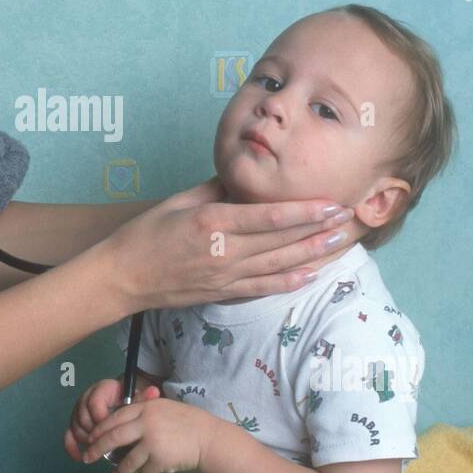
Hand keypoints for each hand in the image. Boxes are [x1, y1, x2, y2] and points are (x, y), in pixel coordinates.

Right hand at [64, 377, 161, 461]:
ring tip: (100, 453)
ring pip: (76, 428)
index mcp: (101, 389)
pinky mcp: (74, 422)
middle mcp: (86, 397)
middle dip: (95, 435)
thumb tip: (154, 391)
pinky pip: (68, 435)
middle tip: (108, 447)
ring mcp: (78, 410)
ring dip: (87, 442)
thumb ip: (143, 397)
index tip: (115, 433)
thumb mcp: (137, 397)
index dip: (102, 421)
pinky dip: (72, 447)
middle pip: (83, 418)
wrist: (121, 397)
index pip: (95, 404)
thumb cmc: (129, 399)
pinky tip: (79, 458)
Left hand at [81, 397, 215, 472]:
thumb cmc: (187, 422)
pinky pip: (144, 472)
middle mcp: (146, 423)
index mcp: (145, 408)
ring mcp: (152, 442)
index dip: (100, 429)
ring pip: (126, 460)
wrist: (208, 437)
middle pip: (113, 437)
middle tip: (87, 458)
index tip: (91, 438)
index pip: (115, 417)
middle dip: (97, 449)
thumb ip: (143, 412)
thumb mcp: (163, 408)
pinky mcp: (160, 459)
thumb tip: (120, 423)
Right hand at [104, 190, 355, 312]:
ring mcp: (225, 277)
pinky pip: (263, 289)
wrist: (122, 276)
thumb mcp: (179, 201)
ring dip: (313, 253)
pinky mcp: (222, 294)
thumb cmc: (146, 234)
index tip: (331, 202)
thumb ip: (216, 190)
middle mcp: (223, 252)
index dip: (305, 211)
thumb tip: (246, 178)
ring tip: (341, 241)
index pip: (269, 217)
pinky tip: (312, 274)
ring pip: (279, 265)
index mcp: (212, 222)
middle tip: (350, 217)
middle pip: (282, 241)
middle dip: (319, 228)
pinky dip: (289, 282)